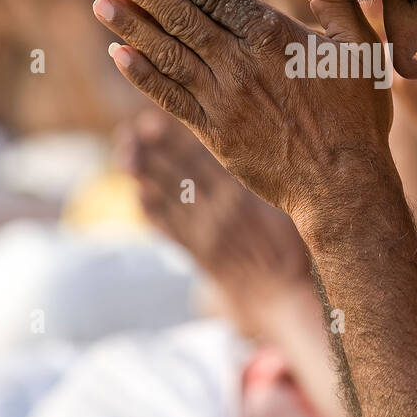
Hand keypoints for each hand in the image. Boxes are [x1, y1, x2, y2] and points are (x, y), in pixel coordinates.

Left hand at [92, 0, 393, 222]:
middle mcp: (240, 64)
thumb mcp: (358, 46)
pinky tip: (118, 55)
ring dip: (131, 26)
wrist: (343, 186)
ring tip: (100, 1)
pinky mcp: (213, 133)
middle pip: (181, 16)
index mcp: (274, 35)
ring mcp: (223, 100)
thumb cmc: (357, 115)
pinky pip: (169, 98)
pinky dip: (143, 76)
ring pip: (168, 54)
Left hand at [118, 109, 313, 332]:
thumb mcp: (283, 206)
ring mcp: (204, 234)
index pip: (199, 158)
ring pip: (166, 198)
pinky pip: (168, 230)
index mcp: (240, 195)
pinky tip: (139, 196)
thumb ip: (260, 182)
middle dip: (149, 152)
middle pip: (176, 173)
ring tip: (125, 156)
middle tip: (127, 134)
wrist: (283, 296)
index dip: (172, 139)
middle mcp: (218, 212)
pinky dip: (151, 212)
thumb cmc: (291, 246)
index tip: (150, 121)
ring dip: (143, 177)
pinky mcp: (198, 255)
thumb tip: (240, 150)